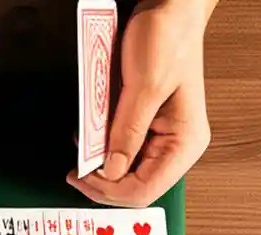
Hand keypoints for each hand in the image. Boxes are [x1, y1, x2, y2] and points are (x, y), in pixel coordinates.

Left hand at [68, 0, 214, 207]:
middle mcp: (176, 146)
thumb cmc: (168, 39)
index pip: (145, 190)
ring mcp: (161, 138)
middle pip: (134, 186)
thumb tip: (111, 171)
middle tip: (75, 170)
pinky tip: (87, 138)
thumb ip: (127, 132)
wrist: (170, 10)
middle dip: (102, 182)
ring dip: (99, 167)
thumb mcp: (144, 86)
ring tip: (80, 149)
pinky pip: (121, 150)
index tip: (81, 176)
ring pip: (125, 172)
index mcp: (185, 143)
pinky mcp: (146, 127)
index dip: (109, 190)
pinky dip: (101, 149)